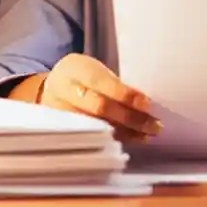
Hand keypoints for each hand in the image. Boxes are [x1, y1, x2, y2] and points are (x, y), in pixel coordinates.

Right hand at [36, 54, 162, 142]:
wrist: (51, 89)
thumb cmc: (82, 77)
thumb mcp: (93, 69)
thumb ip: (113, 82)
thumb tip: (145, 101)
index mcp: (73, 68)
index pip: (99, 82)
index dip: (124, 94)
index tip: (148, 104)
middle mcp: (64, 90)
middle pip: (98, 107)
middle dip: (129, 117)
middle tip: (154, 124)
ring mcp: (62, 113)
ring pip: (98, 125)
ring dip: (128, 131)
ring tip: (150, 133)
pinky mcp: (66, 130)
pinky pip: (96, 137)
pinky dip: (119, 137)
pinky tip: (137, 138)